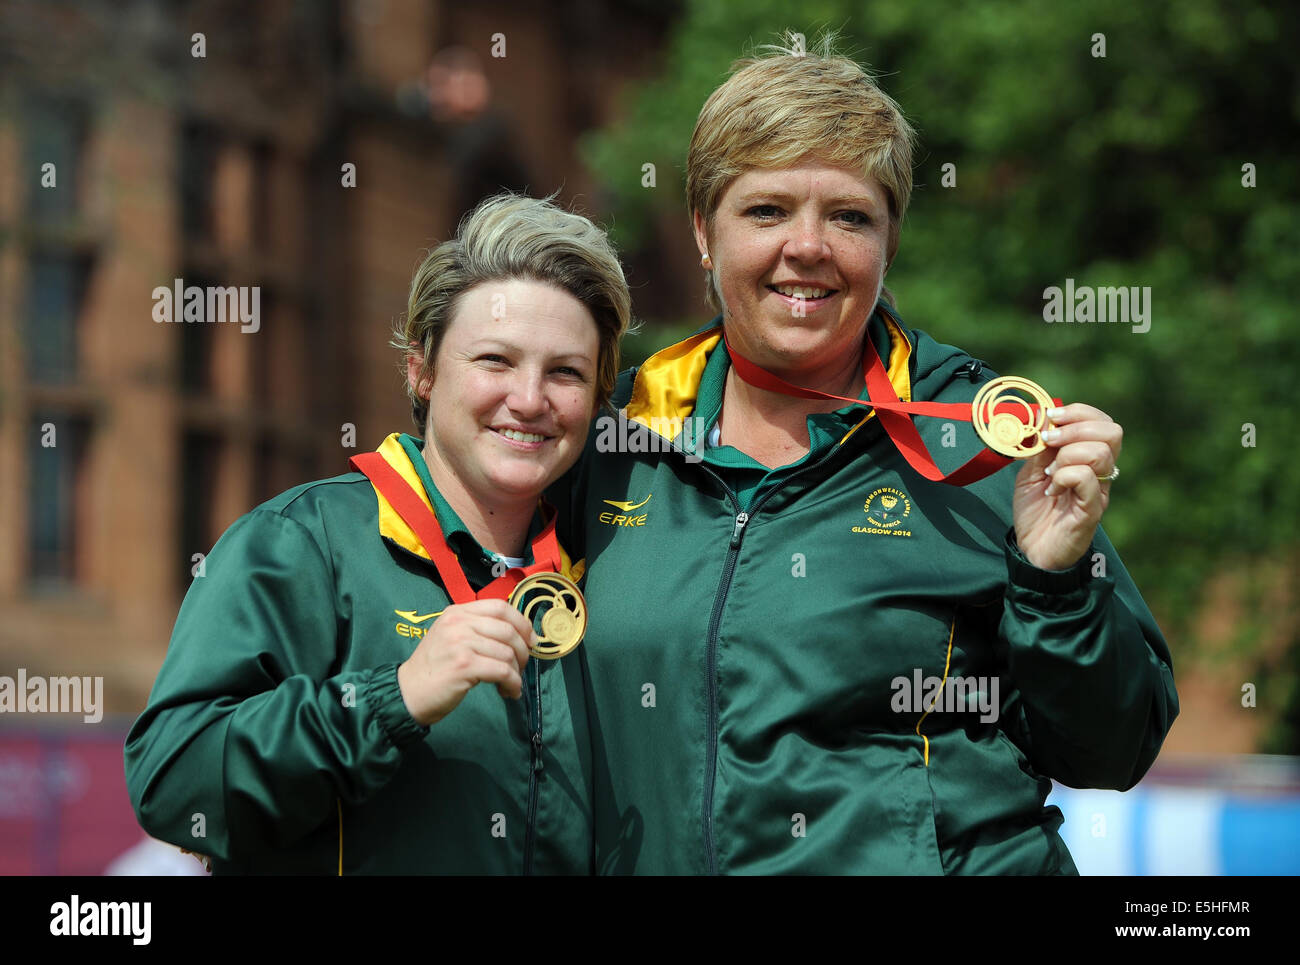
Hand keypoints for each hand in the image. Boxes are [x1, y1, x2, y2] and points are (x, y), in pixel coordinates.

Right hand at [397, 599, 534, 726]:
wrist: (408, 692)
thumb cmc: (433, 668)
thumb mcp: (451, 637)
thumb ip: (477, 629)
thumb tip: (517, 634)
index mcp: (457, 612)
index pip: (499, 607)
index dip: (521, 622)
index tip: (530, 639)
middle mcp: (459, 623)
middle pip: (508, 629)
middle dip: (523, 650)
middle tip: (522, 666)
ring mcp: (461, 643)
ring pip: (507, 652)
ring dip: (516, 672)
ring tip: (511, 683)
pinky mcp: (464, 665)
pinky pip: (502, 671)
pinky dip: (512, 683)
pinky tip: (509, 692)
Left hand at [1012, 403, 1121, 570]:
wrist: (1032, 550)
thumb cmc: (1035, 511)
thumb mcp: (1030, 471)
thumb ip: (1038, 446)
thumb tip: (1041, 415)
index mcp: (1088, 458)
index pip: (1102, 422)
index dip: (1078, 413)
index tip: (1050, 419)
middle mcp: (1101, 472)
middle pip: (1112, 432)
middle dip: (1075, 428)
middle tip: (1049, 441)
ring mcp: (1099, 490)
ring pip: (1100, 453)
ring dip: (1066, 456)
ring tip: (1049, 473)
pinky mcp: (1092, 509)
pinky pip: (1088, 479)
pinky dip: (1064, 476)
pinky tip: (1052, 489)